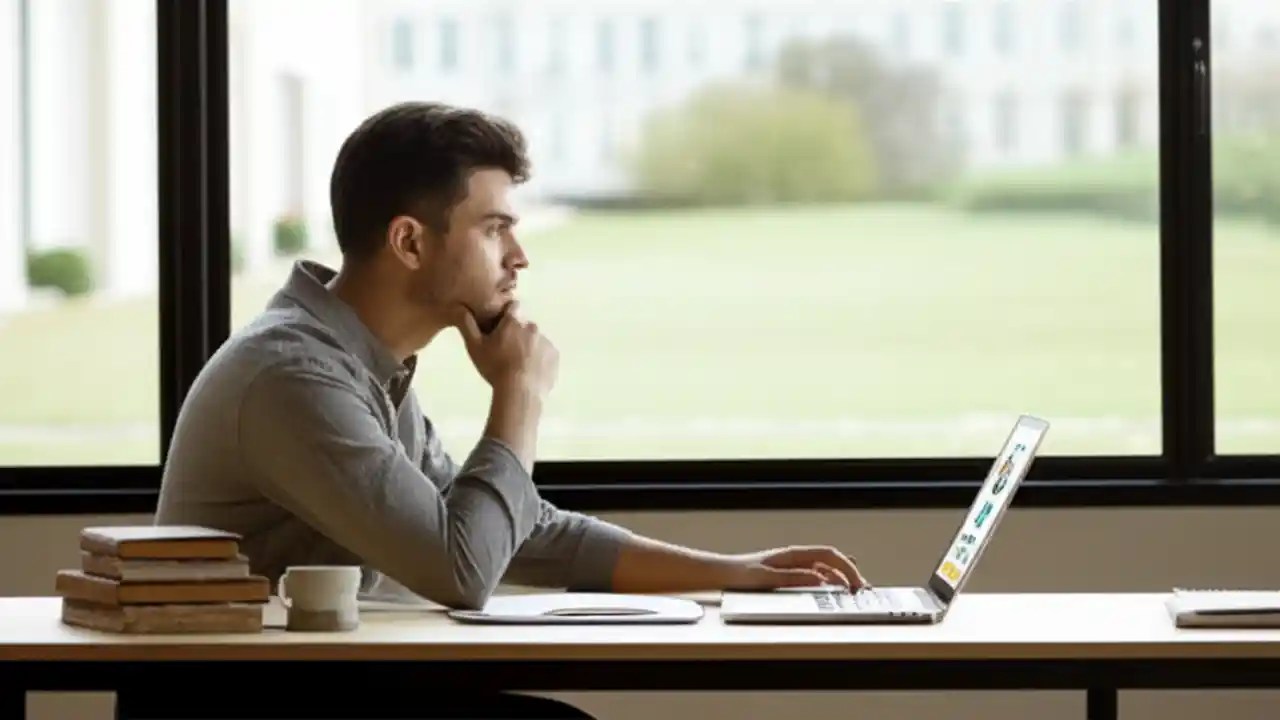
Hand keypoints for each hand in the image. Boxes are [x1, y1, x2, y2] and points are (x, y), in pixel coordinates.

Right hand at [454, 301, 558, 398]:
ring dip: (529, 348)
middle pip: (524, 327)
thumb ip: (467, 325)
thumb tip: (460, 306)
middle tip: (507, 354)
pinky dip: (540, 360)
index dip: (506, 315)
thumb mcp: (475, 347)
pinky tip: (530, 373)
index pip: (512, 307)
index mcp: (513, 322)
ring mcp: (545, 342)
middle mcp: (532, 327)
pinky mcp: (554, 357)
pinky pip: (546, 354)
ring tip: (519, 367)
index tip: (501, 326)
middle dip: (517, 335)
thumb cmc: (495, 368)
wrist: (520, 392)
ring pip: (536, 340)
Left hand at [725, 545, 868, 590]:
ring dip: (841, 579)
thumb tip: (821, 578)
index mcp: (793, 554)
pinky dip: (828, 584)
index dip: (847, 567)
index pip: (829, 555)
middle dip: (849, 573)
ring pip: (825, 570)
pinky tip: (832, 591)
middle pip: (831, 561)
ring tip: (853, 591)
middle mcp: (796, 559)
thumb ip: (794, 578)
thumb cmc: (740, 574)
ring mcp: (793, 567)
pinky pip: (815, 578)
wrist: (722, 575)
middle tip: (862, 590)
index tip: (856, 582)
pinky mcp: (788, 577)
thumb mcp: (767, 578)